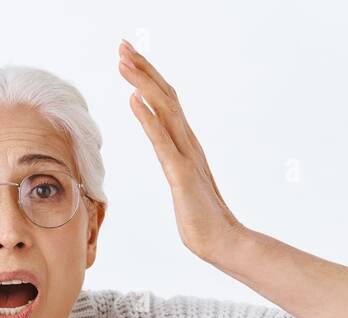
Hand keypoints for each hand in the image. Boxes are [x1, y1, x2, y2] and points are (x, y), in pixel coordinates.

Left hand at [118, 39, 243, 266]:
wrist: (224, 242)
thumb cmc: (202, 221)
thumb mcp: (183, 188)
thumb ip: (177, 169)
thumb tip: (171, 163)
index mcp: (186, 145)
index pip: (165, 103)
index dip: (147, 78)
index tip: (129, 59)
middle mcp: (188, 143)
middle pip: (164, 96)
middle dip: (143, 68)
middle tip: (123, 44)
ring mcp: (186, 156)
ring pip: (163, 109)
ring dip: (142, 82)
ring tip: (123, 60)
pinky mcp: (181, 173)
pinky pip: (162, 140)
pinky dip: (147, 117)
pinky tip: (133, 98)